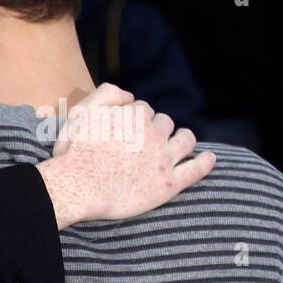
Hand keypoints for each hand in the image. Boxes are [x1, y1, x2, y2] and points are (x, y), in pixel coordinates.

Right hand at [36, 85, 214, 228]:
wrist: (76, 187)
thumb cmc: (73, 152)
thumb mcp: (81, 112)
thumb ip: (106, 94)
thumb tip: (130, 95)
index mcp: (134, 116)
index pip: (142, 109)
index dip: (135, 118)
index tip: (127, 129)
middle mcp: (153, 134)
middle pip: (164, 122)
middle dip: (158, 127)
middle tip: (146, 140)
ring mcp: (163, 159)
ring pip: (184, 140)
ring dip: (184, 137)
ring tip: (181, 140)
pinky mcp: (167, 183)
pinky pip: (195, 170)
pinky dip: (205, 162)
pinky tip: (209, 159)